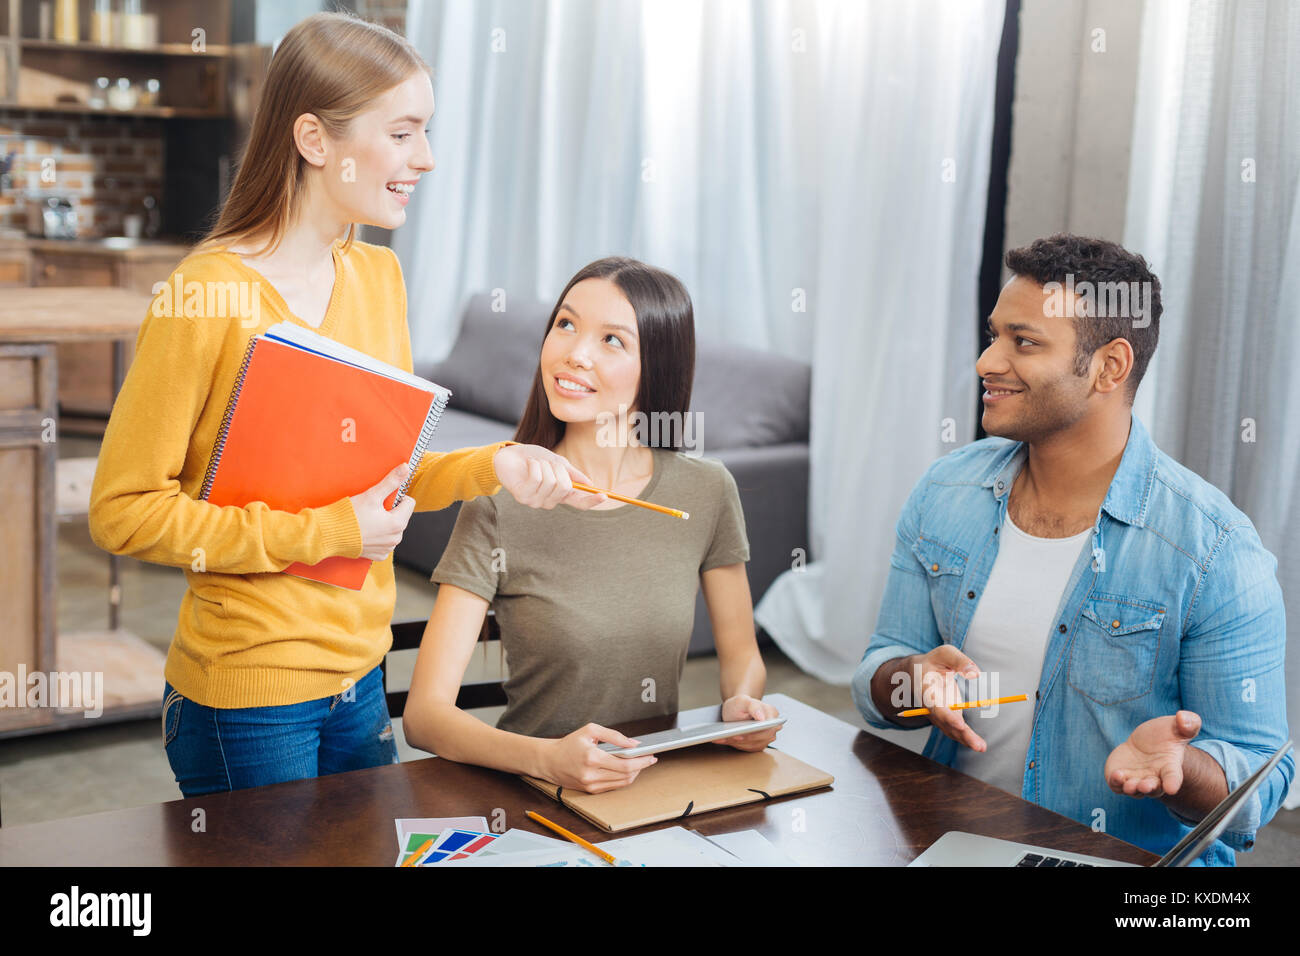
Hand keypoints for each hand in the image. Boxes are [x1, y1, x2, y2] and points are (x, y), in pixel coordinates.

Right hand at [348, 462, 416, 560]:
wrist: (329, 535)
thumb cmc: (350, 516)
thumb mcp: (372, 495)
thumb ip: (391, 481)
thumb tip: (406, 467)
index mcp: (398, 523)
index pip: (409, 503)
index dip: (396, 497)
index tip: (382, 499)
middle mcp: (396, 538)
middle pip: (401, 516)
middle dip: (390, 511)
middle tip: (372, 509)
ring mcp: (387, 548)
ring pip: (393, 529)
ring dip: (384, 523)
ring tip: (367, 520)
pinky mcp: (378, 555)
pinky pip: (384, 541)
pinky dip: (377, 536)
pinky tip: (365, 531)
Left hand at [493, 443, 607, 509]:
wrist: (508, 456)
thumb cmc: (533, 458)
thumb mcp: (557, 462)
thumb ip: (572, 474)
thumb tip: (590, 484)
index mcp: (560, 495)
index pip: (579, 503)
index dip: (591, 501)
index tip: (604, 495)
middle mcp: (549, 501)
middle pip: (566, 487)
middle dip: (559, 469)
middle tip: (547, 463)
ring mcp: (536, 501)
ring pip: (552, 482)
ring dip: (545, 465)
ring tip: (536, 463)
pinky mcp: (523, 497)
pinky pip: (538, 478)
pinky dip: (535, 465)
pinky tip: (529, 465)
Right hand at [539, 722, 657, 792]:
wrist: (549, 761)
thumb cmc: (569, 743)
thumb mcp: (590, 730)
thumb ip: (614, 736)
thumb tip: (633, 744)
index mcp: (592, 758)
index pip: (625, 764)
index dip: (642, 761)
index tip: (651, 756)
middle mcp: (592, 775)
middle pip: (626, 775)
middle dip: (641, 767)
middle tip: (649, 759)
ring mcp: (591, 785)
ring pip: (622, 783)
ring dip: (634, 773)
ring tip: (639, 763)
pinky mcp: (590, 791)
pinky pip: (613, 786)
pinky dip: (623, 778)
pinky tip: (627, 770)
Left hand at [715, 695, 780, 750]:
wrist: (736, 710)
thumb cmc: (740, 705)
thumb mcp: (743, 701)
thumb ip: (753, 706)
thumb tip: (762, 717)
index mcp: (772, 714)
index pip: (767, 729)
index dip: (754, 734)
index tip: (740, 735)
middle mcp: (772, 727)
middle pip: (761, 739)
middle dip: (743, 739)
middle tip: (729, 737)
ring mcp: (766, 737)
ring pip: (753, 745)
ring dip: (737, 743)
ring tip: (723, 738)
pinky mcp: (759, 744)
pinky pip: (748, 748)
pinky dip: (735, 745)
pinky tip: (724, 740)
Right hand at [909, 645, 985, 751]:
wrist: (918, 674)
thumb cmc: (933, 662)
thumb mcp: (944, 653)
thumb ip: (960, 661)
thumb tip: (976, 674)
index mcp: (927, 690)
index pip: (936, 706)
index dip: (946, 716)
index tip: (959, 723)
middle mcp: (931, 707)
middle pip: (946, 723)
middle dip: (962, 734)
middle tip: (978, 745)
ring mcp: (939, 715)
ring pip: (951, 730)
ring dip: (966, 740)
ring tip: (981, 747)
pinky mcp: (948, 718)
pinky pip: (957, 730)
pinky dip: (966, 738)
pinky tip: (978, 745)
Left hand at [1104, 710, 1200, 797]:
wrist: (1144, 743)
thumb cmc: (1165, 736)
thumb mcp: (1177, 727)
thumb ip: (1187, 723)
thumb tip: (1182, 717)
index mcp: (1170, 767)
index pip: (1173, 777)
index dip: (1173, 783)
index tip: (1172, 788)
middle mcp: (1154, 778)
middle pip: (1153, 788)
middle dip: (1149, 788)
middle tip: (1145, 785)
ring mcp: (1137, 780)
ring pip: (1135, 790)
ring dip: (1131, 788)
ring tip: (1128, 784)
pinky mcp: (1120, 778)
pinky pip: (1117, 785)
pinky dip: (1116, 783)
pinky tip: (1115, 775)